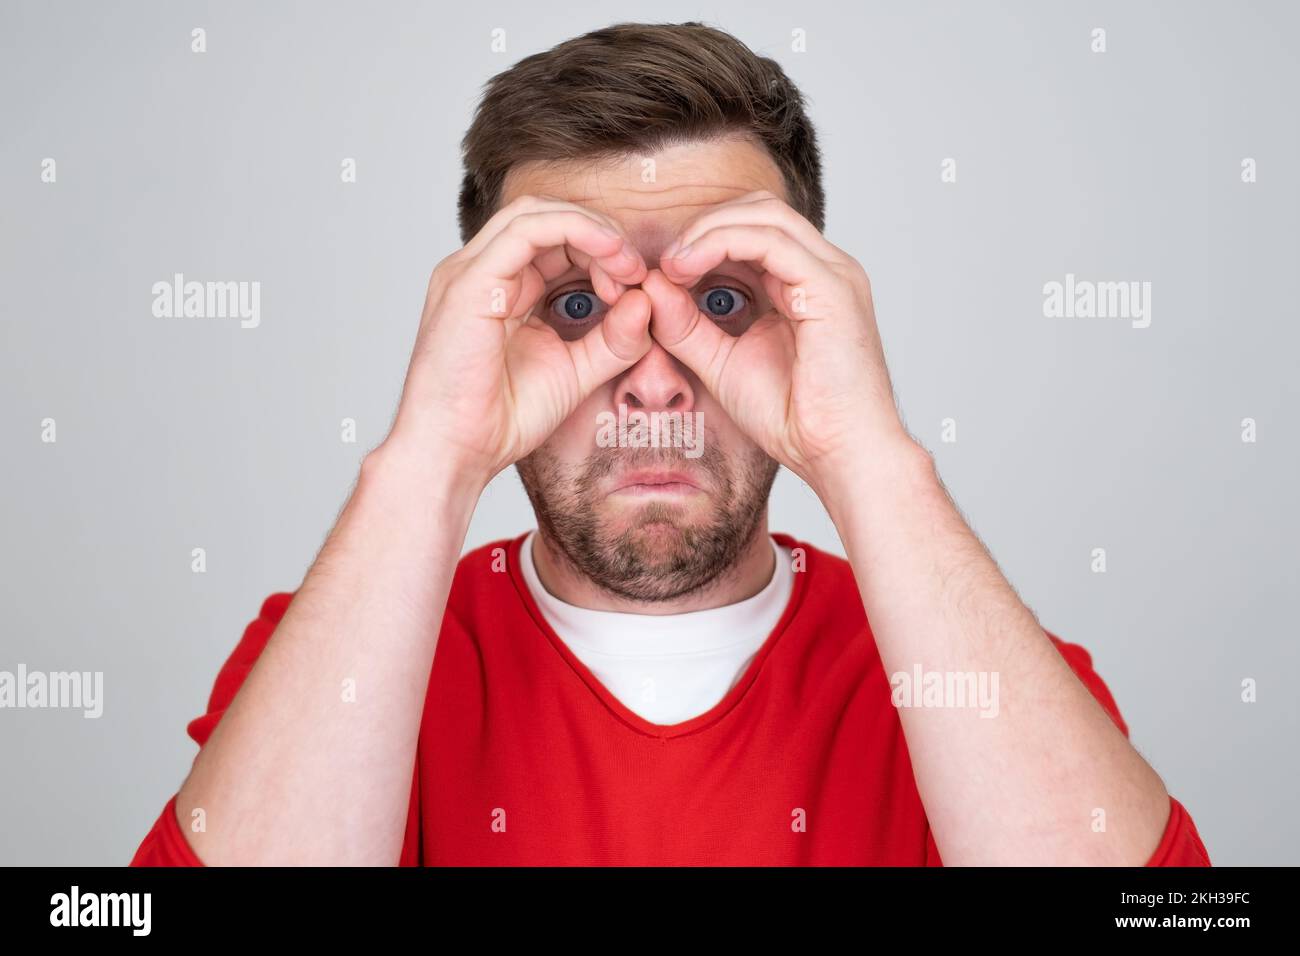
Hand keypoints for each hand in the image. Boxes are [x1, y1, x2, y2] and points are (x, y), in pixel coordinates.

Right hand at [386, 195, 652, 487]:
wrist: (457, 453)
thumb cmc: (501, 420)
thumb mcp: (576, 372)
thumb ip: (612, 339)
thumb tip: (647, 301)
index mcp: (498, 288)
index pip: (553, 240)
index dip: (602, 251)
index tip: (637, 285)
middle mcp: (480, 272)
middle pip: (547, 218)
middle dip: (601, 236)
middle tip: (637, 271)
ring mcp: (469, 272)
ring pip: (536, 214)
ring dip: (592, 230)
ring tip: (626, 264)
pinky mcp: (470, 283)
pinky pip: (527, 231)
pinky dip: (576, 232)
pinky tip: (609, 256)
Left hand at [642, 191, 915, 489]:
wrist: (838, 456)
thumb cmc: (794, 419)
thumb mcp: (721, 364)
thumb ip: (687, 326)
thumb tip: (650, 286)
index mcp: (806, 283)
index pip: (752, 230)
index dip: (702, 238)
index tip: (660, 270)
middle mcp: (825, 269)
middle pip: (759, 210)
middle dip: (703, 225)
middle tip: (664, 261)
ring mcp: (834, 274)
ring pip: (764, 216)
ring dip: (708, 231)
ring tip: (672, 264)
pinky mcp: (832, 289)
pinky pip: (772, 242)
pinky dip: (723, 244)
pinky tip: (689, 268)